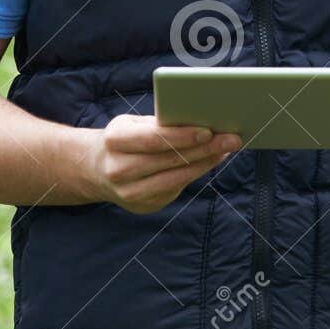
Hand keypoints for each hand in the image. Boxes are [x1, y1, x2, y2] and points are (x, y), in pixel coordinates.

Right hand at [79, 113, 242, 214]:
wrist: (97, 170)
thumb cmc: (124, 139)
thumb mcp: (133, 124)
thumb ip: (160, 123)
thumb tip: (201, 122)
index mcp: (114, 141)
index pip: (154, 139)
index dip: (183, 136)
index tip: (209, 130)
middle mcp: (119, 170)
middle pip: (170, 160)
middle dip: (205, 149)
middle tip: (232, 138)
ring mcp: (130, 193)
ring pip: (177, 177)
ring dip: (206, 162)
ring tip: (226, 149)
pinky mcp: (143, 206)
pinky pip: (176, 188)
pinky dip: (196, 173)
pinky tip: (211, 161)